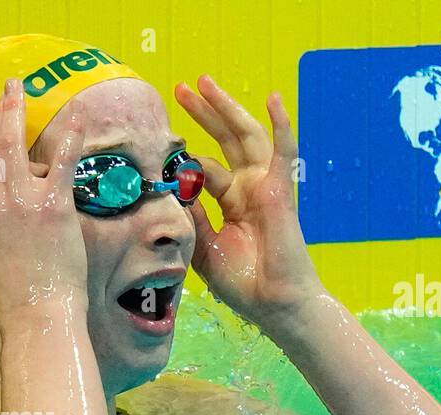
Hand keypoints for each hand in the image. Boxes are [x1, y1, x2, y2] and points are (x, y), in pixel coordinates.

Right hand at [0, 79, 88, 333]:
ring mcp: (18, 201)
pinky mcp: (50, 204)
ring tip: (19, 92)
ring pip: (11, 142)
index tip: (3, 138)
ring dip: (14, 110)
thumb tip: (1, 230)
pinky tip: (76, 114)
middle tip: (6, 93)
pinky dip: (68, 133)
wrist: (35, 316)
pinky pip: (59, 158)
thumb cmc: (17, 300)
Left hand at [175, 76, 324, 329]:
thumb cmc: (244, 284)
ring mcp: (265, 186)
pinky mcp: (281, 190)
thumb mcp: (204, 249)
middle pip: (224, 141)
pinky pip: (284, 151)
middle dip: (203, 114)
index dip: (183, 157)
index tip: (155, 147)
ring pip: (245, 137)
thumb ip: (191, 218)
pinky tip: (274, 99)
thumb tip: (171, 190)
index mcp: (231, 202)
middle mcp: (247, 189)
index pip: (205, 168)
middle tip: (179, 89)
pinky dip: (281, 124)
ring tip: (205, 83)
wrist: (274, 304)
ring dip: (226, 108)